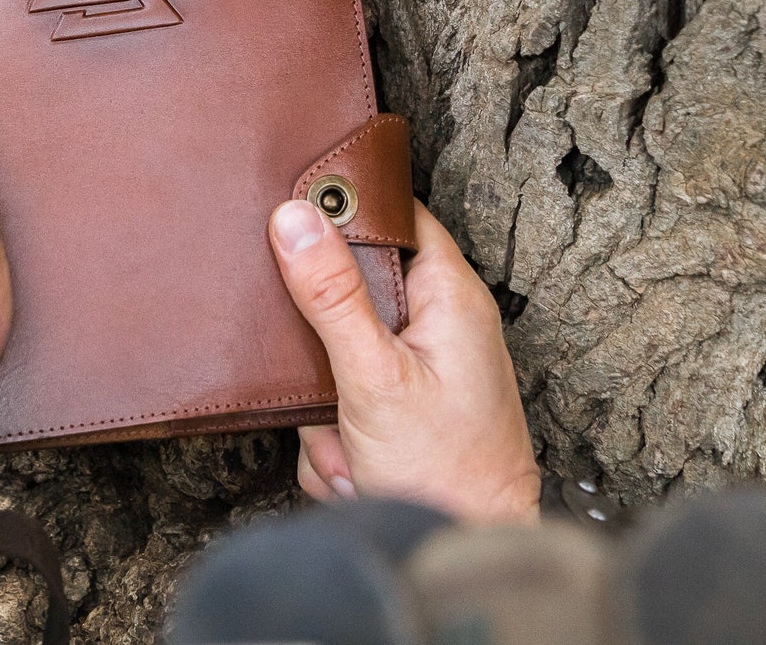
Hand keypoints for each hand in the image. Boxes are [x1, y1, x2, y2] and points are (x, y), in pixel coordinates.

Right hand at [269, 198, 539, 522]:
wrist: (469, 553)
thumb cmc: (447, 470)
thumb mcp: (373, 376)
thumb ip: (331, 296)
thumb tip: (295, 218)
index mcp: (450, 297)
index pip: (395, 218)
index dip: (346, 212)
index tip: (296, 215)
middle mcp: (441, 327)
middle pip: (351, 296)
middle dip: (323, 351)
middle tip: (331, 386)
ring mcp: (421, 372)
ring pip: (338, 360)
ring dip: (329, 413)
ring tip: (352, 445)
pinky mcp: (404, 411)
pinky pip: (346, 406)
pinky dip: (341, 441)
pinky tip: (358, 467)